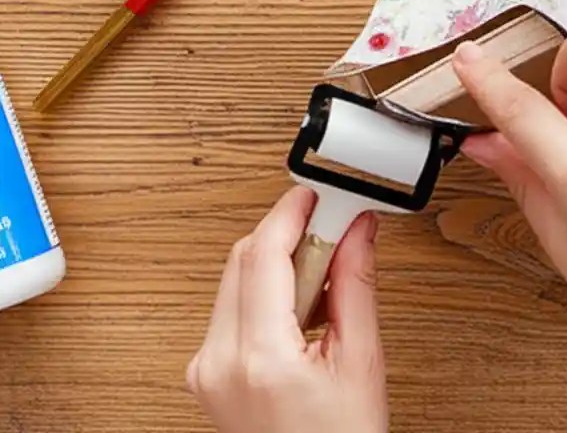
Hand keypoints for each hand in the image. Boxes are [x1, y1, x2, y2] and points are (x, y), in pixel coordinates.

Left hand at [187, 186, 387, 432]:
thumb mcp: (362, 362)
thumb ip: (355, 285)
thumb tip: (356, 229)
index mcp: (260, 358)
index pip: (264, 254)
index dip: (292, 212)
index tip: (318, 193)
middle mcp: (218, 361)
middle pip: (243, 259)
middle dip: (288, 233)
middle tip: (333, 228)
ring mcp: (205, 368)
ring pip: (233, 280)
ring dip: (277, 264)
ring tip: (323, 284)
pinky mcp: (204, 371)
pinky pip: (230, 308)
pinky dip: (264, 292)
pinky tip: (299, 308)